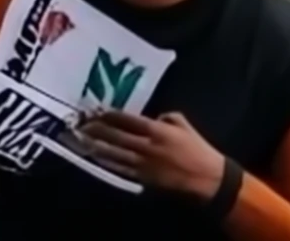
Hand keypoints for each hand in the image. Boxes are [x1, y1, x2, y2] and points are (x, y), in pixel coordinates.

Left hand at [78, 110, 224, 200]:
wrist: (207, 178)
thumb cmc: (196, 148)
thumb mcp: (182, 123)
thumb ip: (165, 117)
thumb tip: (152, 117)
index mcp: (157, 130)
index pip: (128, 120)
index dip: (111, 115)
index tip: (97, 110)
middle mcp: (147, 147)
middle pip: (117, 137)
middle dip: (98, 130)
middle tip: (82, 123)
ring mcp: (144, 165)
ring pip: (115, 154)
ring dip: (97, 146)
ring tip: (82, 140)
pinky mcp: (144, 179)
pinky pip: (121, 170)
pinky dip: (107, 163)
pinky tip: (96, 158)